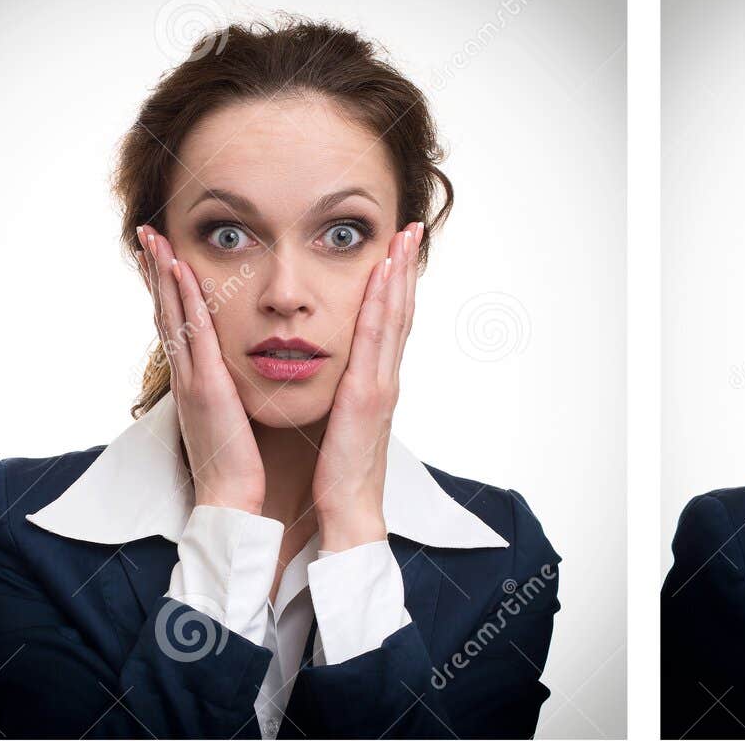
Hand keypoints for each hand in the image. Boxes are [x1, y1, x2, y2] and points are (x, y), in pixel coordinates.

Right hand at [137, 224, 265, 514]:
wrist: (229, 499)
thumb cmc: (235, 467)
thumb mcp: (228, 421)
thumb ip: (226, 396)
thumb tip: (231, 382)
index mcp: (192, 383)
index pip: (175, 326)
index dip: (165, 290)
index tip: (159, 257)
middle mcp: (185, 376)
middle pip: (164, 312)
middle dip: (154, 270)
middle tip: (145, 232)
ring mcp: (191, 379)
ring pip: (172, 315)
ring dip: (162, 273)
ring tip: (153, 237)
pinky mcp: (207, 387)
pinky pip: (194, 334)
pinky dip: (185, 301)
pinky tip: (181, 270)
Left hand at [311, 221, 421, 550]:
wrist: (349, 514)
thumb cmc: (339, 477)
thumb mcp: (338, 427)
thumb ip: (340, 400)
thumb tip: (333, 383)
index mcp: (374, 388)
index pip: (388, 328)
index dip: (395, 289)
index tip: (396, 254)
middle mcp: (384, 381)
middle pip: (399, 314)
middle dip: (405, 270)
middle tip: (410, 229)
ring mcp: (380, 387)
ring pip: (394, 319)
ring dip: (400, 275)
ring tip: (403, 238)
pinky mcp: (369, 396)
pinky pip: (376, 340)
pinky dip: (383, 304)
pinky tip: (384, 276)